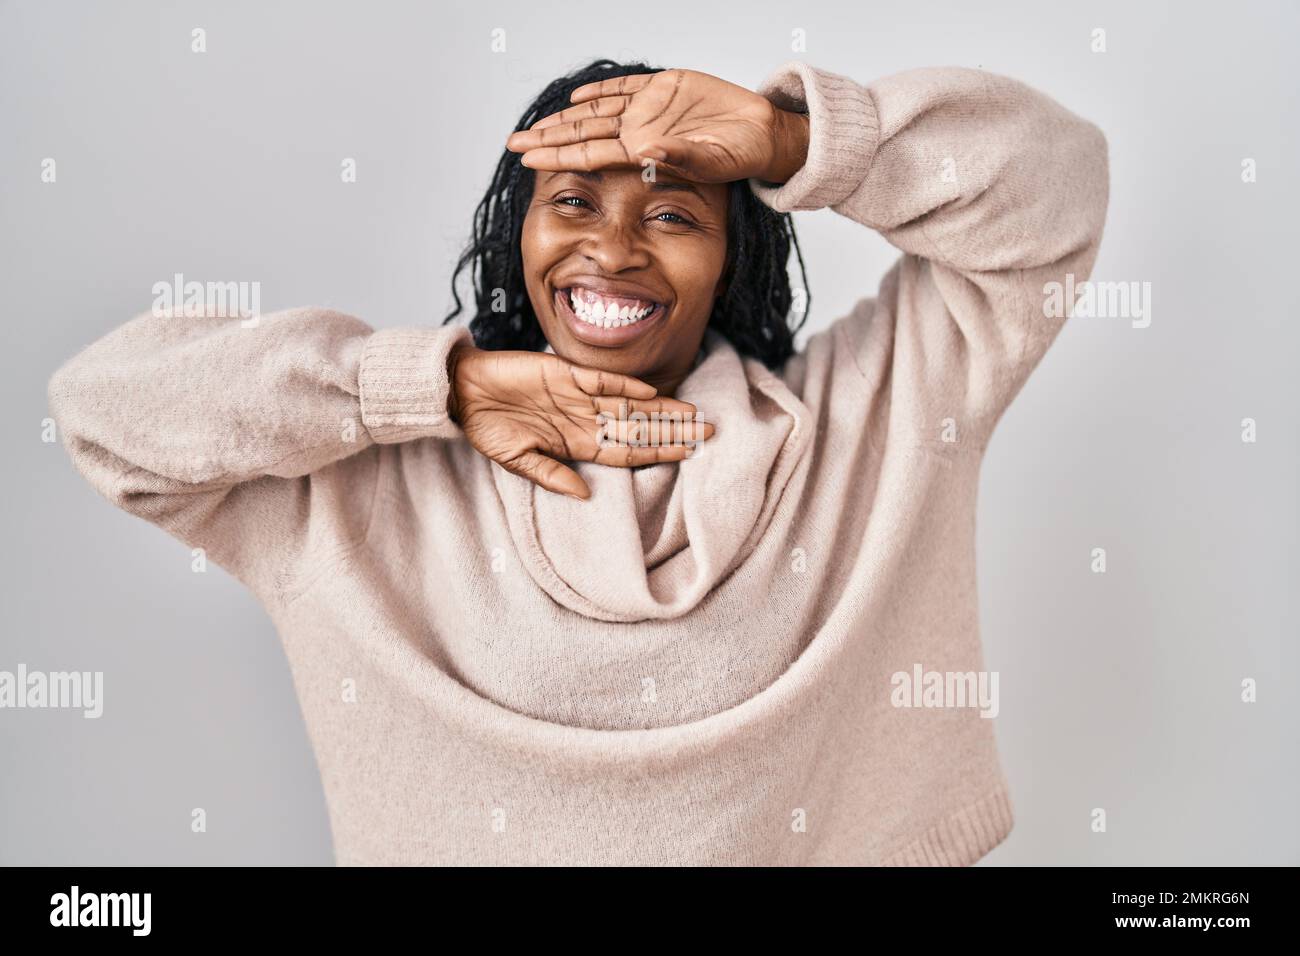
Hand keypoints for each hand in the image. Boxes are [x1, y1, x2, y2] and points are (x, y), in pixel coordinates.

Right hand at [446, 344, 714, 499]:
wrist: (463, 392)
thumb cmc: (488, 429)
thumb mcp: (518, 460)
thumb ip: (552, 475)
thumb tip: (585, 494)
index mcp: (577, 444)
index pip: (628, 451)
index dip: (658, 453)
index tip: (689, 456)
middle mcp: (585, 419)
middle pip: (639, 427)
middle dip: (673, 430)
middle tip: (710, 431)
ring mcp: (578, 395)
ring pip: (630, 404)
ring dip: (661, 409)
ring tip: (694, 413)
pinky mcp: (565, 371)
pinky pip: (601, 380)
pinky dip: (624, 386)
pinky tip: (650, 394)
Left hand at [505, 68, 809, 183]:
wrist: (764, 135)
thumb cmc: (740, 156)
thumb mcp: (710, 160)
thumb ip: (678, 156)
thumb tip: (645, 152)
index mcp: (643, 152)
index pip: (589, 154)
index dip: (556, 155)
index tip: (526, 157)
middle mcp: (639, 132)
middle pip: (583, 134)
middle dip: (547, 138)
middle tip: (512, 142)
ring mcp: (649, 109)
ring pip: (596, 112)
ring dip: (565, 118)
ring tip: (534, 124)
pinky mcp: (664, 87)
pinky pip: (624, 89)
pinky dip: (599, 91)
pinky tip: (576, 97)